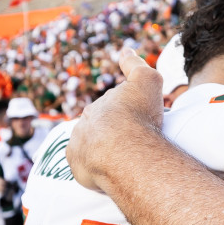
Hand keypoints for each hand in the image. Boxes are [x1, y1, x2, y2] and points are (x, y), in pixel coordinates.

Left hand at [66, 49, 163, 191]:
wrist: (124, 150)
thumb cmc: (139, 116)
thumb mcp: (146, 82)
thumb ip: (135, 65)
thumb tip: (124, 49)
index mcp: (100, 107)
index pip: (108, 109)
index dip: (121, 115)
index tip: (130, 123)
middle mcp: (85, 123)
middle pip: (98, 129)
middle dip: (112, 135)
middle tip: (133, 146)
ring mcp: (78, 146)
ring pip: (89, 149)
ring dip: (103, 154)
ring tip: (123, 163)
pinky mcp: (76, 167)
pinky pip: (84, 168)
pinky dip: (94, 170)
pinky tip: (110, 175)